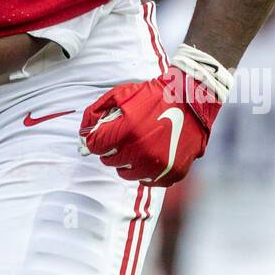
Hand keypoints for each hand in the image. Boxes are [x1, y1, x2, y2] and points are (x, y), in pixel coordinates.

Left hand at [79, 47, 229, 186]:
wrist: (192, 99)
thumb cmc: (154, 95)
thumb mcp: (120, 94)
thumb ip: (96, 112)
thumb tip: (83, 131)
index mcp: (126, 131)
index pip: (95, 146)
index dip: (97, 139)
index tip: (103, 135)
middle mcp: (141, 152)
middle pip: (109, 161)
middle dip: (111, 150)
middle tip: (122, 138)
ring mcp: (158, 165)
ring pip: (127, 173)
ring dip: (127, 161)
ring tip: (137, 145)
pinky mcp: (173, 173)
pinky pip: (148, 180)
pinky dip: (146, 170)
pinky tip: (152, 154)